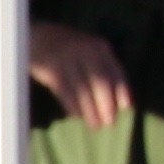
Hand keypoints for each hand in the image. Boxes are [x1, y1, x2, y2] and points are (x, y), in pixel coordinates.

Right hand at [20, 20, 135, 125]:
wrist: (37, 38)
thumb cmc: (68, 50)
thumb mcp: (89, 52)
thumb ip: (103, 69)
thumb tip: (121, 100)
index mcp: (99, 47)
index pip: (115, 70)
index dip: (122, 90)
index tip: (126, 107)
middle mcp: (85, 51)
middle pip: (100, 81)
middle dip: (107, 104)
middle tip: (109, 122)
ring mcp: (67, 59)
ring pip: (83, 90)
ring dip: (90, 111)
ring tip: (95, 126)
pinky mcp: (52, 70)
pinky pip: (65, 92)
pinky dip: (73, 106)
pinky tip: (77, 116)